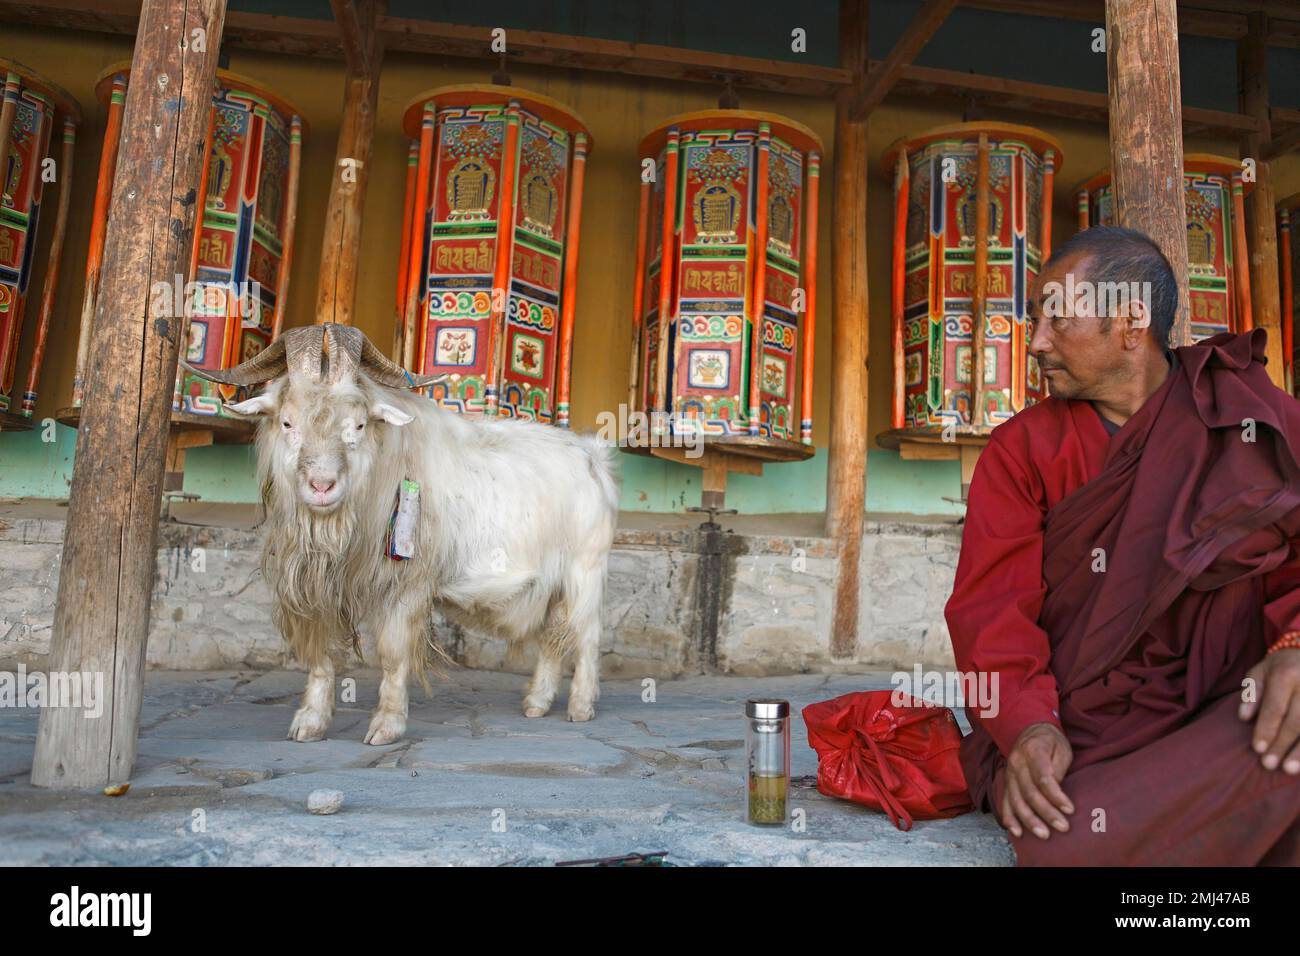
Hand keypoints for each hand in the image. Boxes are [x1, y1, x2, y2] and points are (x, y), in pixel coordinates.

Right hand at [999, 722, 1074, 839]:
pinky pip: (1005, 802)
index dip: (1056, 796)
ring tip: (1043, 835)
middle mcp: (1016, 762)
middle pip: (1029, 792)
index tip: (1070, 809)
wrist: (1030, 730)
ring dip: (1029, 820)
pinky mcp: (1007, 782)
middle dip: (1046, 812)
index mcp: (1032, 751)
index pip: (1043, 778)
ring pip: (1016, 800)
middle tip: (1062, 827)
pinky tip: (1017, 832)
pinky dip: (1009, 818)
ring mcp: (1009, 773)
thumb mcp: (1061, 749)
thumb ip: (1058, 770)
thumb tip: (1056, 794)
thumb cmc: (1051, 742)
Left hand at [1239, 648, 1299, 774]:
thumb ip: (1251, 693)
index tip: (1257, 749)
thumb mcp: (1260, 671)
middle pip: (1296, 721)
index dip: (1266, 730)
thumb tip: (1244, 718)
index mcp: (1287, 673)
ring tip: (1289, 770)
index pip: (1275, 708)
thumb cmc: (1283, 665)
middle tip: (1269, 764)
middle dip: (1282, 745)